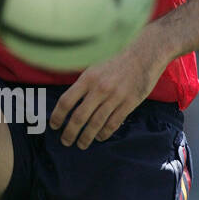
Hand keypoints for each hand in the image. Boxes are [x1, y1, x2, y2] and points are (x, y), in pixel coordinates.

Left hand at [48, 26, 169, 149]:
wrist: (144, 55)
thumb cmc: (117, 61)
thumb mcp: (95, 67)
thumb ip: (83, 84)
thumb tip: (68, 103)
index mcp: (88, 78)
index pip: (66, 101)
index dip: (58, 116)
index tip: (54, 125)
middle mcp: (99, 88)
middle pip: (79, 117)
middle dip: (70, 132)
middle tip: (65, 141)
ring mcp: (115, 97)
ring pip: (96, 123)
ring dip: (86, 137)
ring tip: (81, 144)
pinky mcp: (129, 103)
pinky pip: (113, 123)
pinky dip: (104, 133)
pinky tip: (99, 137)